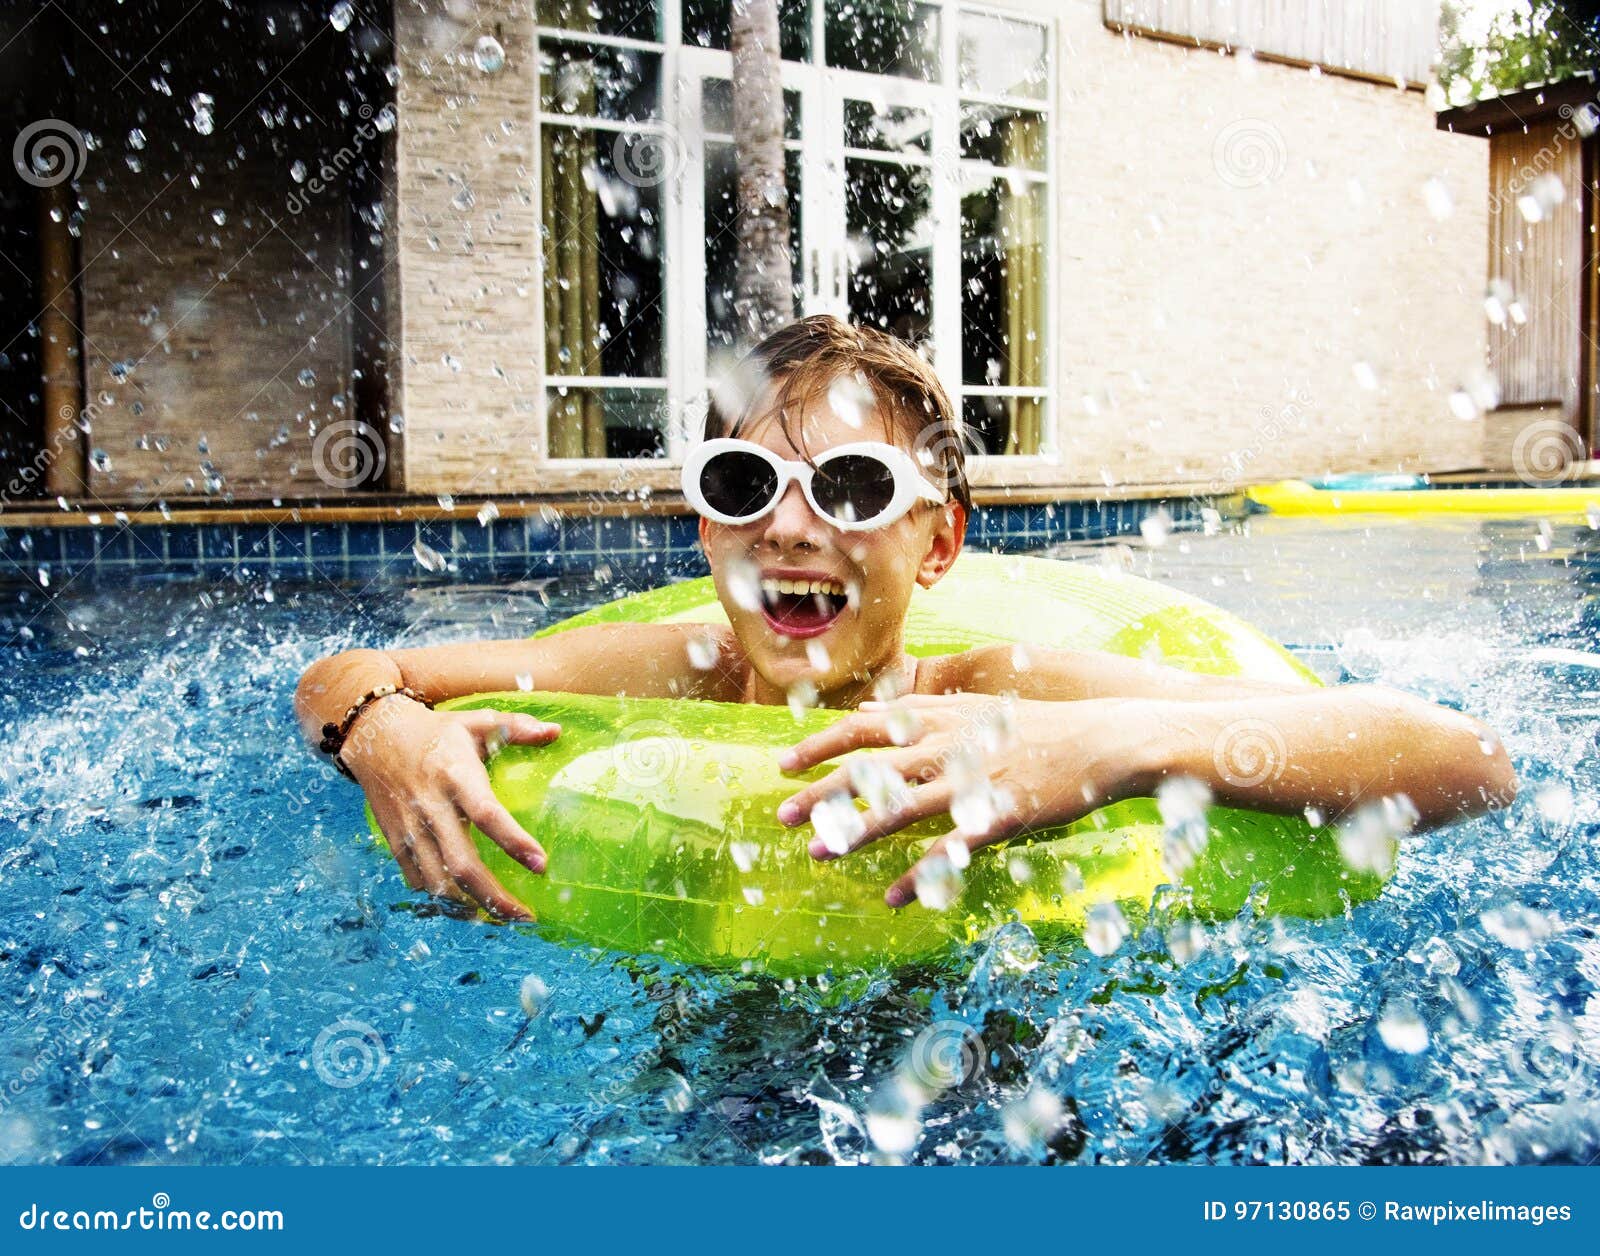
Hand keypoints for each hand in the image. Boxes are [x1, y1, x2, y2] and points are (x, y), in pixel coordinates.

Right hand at [341, 697, 560, 919]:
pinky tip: (468, 905)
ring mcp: (410, 828)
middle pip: (462, 864)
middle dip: (495, 897)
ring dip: (470, 907)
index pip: (487, 814)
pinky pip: (418, 881)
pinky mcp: (395, 841)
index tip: (541, 866)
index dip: (514, 842)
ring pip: (438, 882)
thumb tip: (557, 731)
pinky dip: (442, 899)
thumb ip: (518, 727)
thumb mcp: (477, 721)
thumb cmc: (436, 732)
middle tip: (525, 916)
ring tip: (501, 916)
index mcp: (456, 775)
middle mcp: (431, 806)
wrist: (374, 737)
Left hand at [776, 694, 1154, 907]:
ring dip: (854, 832)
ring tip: (817, 854)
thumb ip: (917, 713)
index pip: (864, 727)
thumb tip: (867, 714)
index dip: (820, 746)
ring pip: (899, 807)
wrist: (1102, 739)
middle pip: (869, 768)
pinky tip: (891, 897)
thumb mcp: (972, 709)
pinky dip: (917, 873)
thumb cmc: (1034, 727)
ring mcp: (971, 780)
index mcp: (938, 718)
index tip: (782, 765)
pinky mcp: (998, 814)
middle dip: (822, 793)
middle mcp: (946, 744)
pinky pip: (948, 848)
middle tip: (783, 816)